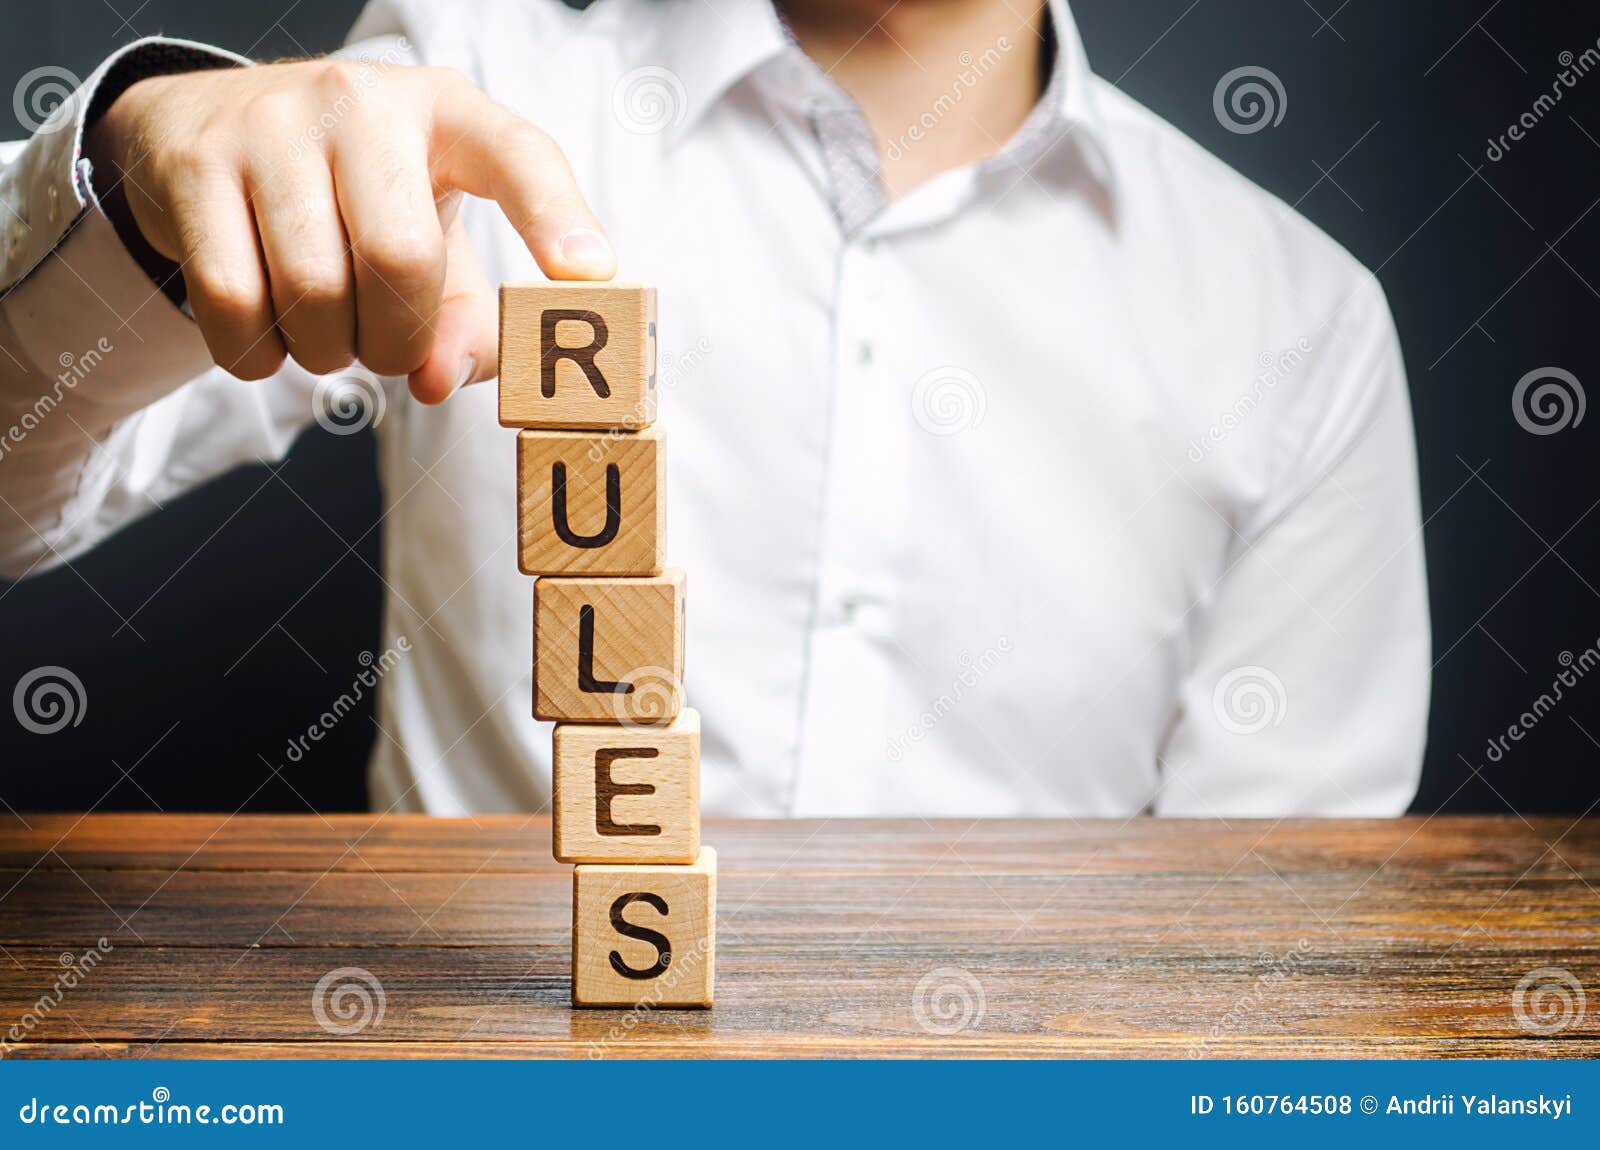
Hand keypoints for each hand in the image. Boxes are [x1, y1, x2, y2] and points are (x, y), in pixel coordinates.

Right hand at [84, 58, 615, 401]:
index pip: (519, 156)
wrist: (209, 131)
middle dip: (397, 341)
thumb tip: (437, 381)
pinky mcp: (196, 164)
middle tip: (387, 349)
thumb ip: (464, 321)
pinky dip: (258, 356)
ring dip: (327, 353)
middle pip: (399, 259)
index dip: (557, 218)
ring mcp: (270, 125)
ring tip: (327, 335)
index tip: (590, 277)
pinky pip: (233, 302)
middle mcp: (362, 103)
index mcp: (448, 114)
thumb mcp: (433, 242)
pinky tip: (269, 339)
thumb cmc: (356, 201)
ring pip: (312, 292)